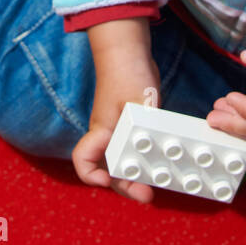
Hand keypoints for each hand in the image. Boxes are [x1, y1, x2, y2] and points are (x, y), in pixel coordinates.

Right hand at [72, 19, 159, 202]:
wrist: (127, 49)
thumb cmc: (126, 72)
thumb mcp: (135, 102)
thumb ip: (138, 126)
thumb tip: (144, 151)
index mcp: (102, 131)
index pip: (84, 162)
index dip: (92, 178)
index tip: (109, 181)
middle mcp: (107, 135)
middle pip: (110, 170)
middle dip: (126, 186)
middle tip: (148, 195)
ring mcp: (119, 130)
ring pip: (124, 161)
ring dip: (137, 175)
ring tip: (157, 183)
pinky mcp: (132, 124)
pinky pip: (135, 148)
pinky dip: (145, 158)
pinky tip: (162, 161)